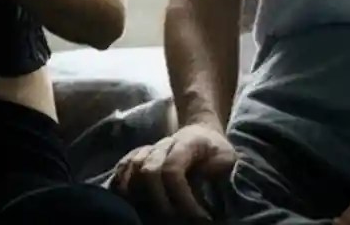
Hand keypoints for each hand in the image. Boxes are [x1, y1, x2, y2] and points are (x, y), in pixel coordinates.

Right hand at [110, 124, 238, 220]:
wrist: (203, 133)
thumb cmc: (217, 151)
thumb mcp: (228, 159)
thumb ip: (217, 172)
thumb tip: (203, 189)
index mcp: (187, 143)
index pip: (173, 170)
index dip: (182, 198)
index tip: (199, 217)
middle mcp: (162, 145)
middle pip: (148, 172)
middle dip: (160, 202)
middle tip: (175, 221)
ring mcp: (148, 149)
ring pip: (131, 169)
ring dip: (138, 197)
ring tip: (152, 216)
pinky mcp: (137, 157)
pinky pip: (121, 169)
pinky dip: (121, 186)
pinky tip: (129, 204)